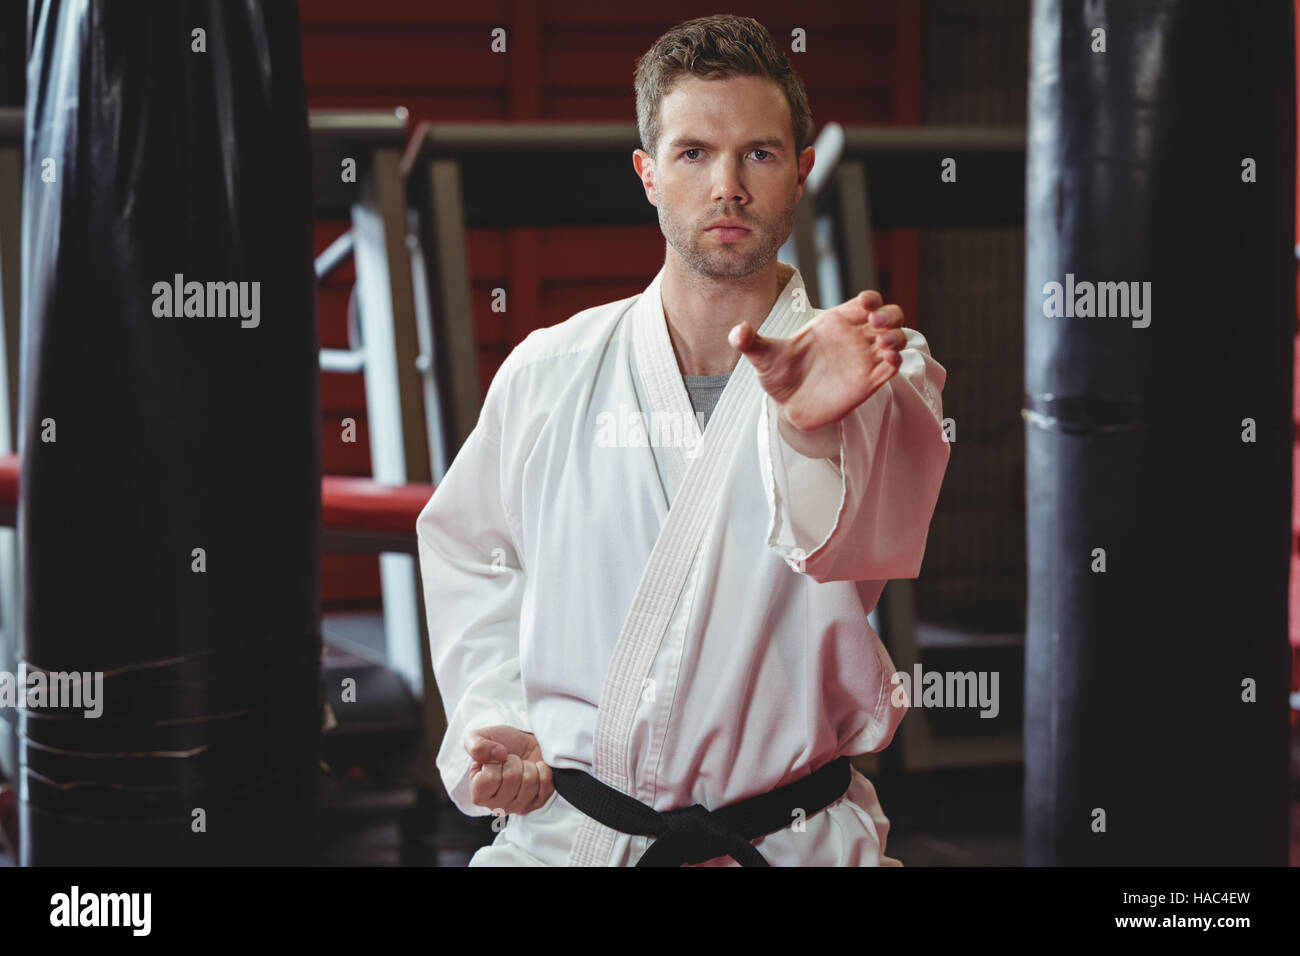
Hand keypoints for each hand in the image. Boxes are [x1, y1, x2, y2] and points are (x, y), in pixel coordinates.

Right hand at [465, 724, 553, 815]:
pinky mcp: (538, 802)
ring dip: (529, 766)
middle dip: (514, 761)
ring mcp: (519, 806)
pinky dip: (543, 771)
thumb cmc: (500, 745)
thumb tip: (497, 754)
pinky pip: (546, 786)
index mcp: (478, 794)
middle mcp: (497, 805)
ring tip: (522, 764)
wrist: (522, 745)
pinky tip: (535, 769)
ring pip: (530, 782)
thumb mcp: (477, 738)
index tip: (496, 758)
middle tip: (511, 760)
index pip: (490, 779)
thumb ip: (476, 746)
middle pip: (512, 779)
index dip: (496, 762)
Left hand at [729, 290, 906, 431]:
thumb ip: (750, 341)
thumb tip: (736, 331)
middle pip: (888, 315)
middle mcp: (853, 338)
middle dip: (890, 314)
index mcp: (833, 323)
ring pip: (896, 338)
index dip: (871, 299)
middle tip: (876, 323)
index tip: (864, 305)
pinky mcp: (868, 381)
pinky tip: (885, 360)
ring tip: (882, 343)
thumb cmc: (778, 377)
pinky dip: (896, 360)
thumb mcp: (762, 357)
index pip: (865, 301)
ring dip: (896, 336)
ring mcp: (863, 359)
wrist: (787, 407)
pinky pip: (893, 366)